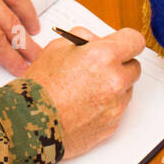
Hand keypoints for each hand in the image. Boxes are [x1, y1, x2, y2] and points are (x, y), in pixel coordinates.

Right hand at [24, 27, 144, 158]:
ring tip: (86, 89)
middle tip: (99, 68)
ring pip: (126, 90)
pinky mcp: (112, 125)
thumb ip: (83, 38)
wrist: (29, 124)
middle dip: (120, 65)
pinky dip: (105, 106)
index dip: (126, 41)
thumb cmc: (39, 88)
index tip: (122, 44)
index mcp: (103, 56)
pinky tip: (84, 105)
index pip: (134, 41)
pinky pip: (117, 110)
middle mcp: (115, 81)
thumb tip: (97, 40)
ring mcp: (115, 106)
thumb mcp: (56, 48)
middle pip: (134, 67)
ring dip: (114, 87)